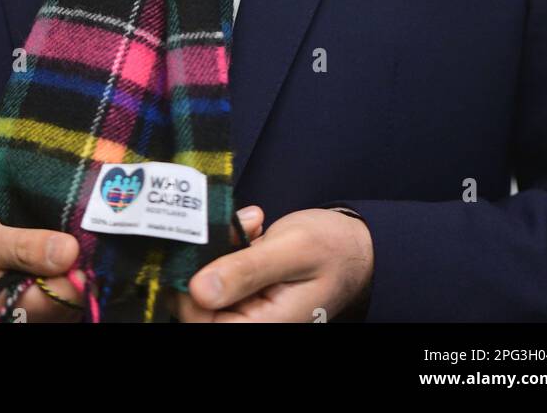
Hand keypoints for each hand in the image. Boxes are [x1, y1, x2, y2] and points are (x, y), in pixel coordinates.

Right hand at [0, 213, 83, 322]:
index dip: (79, 261)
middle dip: (74, 265)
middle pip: (72, 300)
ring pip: (65, 302)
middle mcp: (21, 323)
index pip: (70, 294)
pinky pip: (52, 302)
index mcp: (11, 309)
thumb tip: (70, 250)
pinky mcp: (23, 316)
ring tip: (48, 241)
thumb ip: (23, 247)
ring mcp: (22, 323)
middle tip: (62, 229)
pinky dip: (54, 279)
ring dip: (64, 271)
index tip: (75, 231)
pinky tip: (43, 257)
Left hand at [172, 207, 372, 322]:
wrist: (359, 244)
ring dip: (220, 245)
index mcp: (266, 325)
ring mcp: (251, 305)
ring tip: (249, 221)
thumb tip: (199, 289)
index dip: (188, 287)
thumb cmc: (334, 248)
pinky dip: (231, 243)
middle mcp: (255, 321)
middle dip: (208, 256)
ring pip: (210, 280)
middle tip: (234, 224)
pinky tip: (251, 224)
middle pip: (202, 302)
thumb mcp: (292, 251)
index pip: (202, 321)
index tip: (194, 244)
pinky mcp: (250, 287)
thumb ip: (247, 270)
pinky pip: (224, 269)